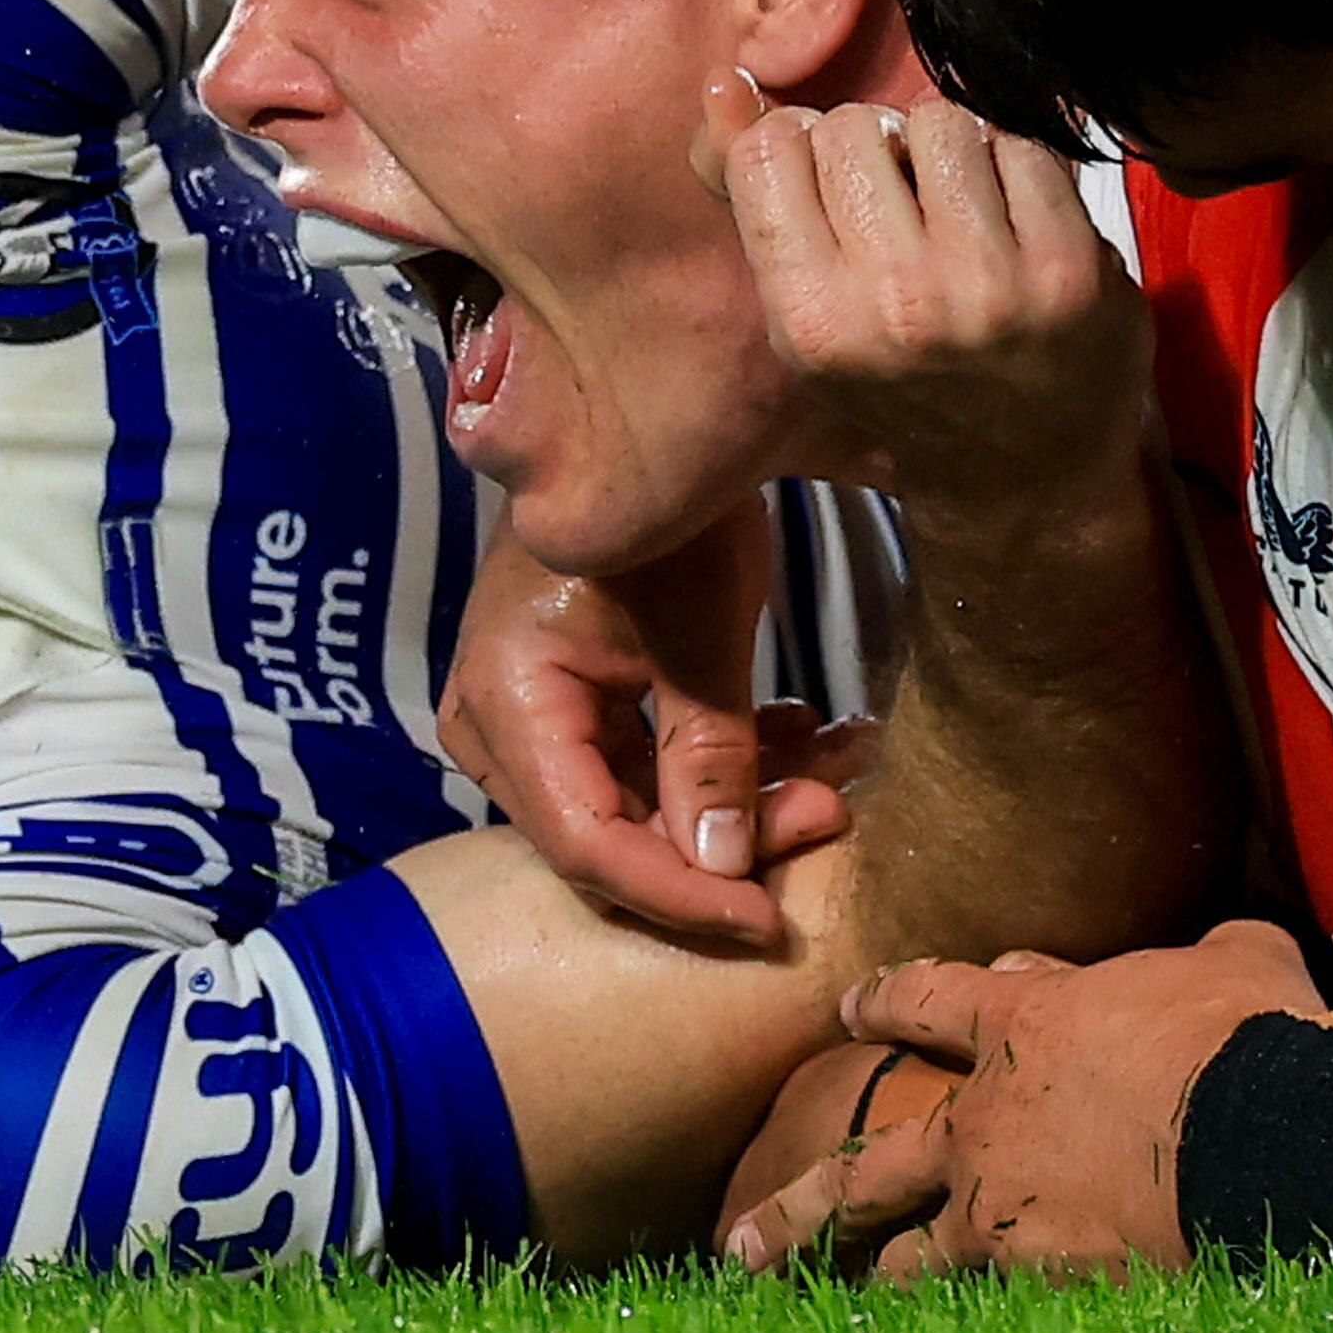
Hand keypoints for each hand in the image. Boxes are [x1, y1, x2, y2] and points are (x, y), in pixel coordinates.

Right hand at [431, 522, 849, 946]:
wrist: (638, 414)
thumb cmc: (665, 508)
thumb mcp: (700, 631)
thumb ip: (709, 757)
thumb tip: (724, 872)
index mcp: (508, 702)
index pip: (589, 844)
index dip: (681, 894)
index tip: (771, 918)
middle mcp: (495, 724)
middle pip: (612, 832)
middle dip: (728, 840)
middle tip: (832, 810)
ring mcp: (527, 715)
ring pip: (639, 802)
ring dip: (742, 797)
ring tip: (838, 766)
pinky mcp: (572, 701)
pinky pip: (646, 763)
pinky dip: (726, 761)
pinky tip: (806, 738)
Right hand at [699, 74, 1148, 522]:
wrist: (1023, 477)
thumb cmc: (901, 381)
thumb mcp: (808, 317)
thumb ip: (759, 199)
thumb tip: (726, 84)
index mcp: (811, 320)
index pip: (772, 149)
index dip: (801, 146)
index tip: (831, 182)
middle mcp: (896, 303)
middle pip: (854, 126)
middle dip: (876, 146)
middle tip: (902, 199)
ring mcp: (989, 284)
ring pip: (941, 120)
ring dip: (948, 148)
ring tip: (959, 206)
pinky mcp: (1069, 267)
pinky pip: (1023, 144)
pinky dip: (1016, 165)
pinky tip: (1015, 219)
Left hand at [721, 919, 1329, 1277]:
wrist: (1270, 1138)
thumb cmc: (1249, 1034)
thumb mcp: (1230, 961)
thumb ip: (1204, 951)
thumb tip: (1221, 948)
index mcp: (1025, 1025)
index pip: (928, 1000)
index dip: (887, 1000)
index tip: (851, 1005)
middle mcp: (986, 1124)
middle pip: (864, 1169)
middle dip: (798, 1209)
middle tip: (739, 1240)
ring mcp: (1005, 1212)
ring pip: (910, 1258)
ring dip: (872, 1278)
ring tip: (837, 1304)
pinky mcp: (1047, 1281)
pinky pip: (991, 1305)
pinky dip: (969, 1323)